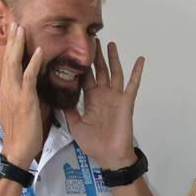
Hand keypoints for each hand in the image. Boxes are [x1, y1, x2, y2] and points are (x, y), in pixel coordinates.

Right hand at [0, 21, 43, 167]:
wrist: (16, 149)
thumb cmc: (15, 132)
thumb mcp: (3, 110)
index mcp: (4, 90)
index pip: (6, 63)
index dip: (9, 47)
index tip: (12, 32)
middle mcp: (7, 88)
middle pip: (8, 59)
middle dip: (11, 40)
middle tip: (15, 22)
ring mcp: (16, 93)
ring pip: (15, 64)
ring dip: (18, 45)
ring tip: (21, 29)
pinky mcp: (26, 99)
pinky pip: (29, 77)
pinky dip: (33, 63)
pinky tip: (38, 51)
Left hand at [64, 38, 142, 169]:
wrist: (110, 155)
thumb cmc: (94, 143)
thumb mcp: (75, 125)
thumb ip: (68, 110)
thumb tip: (56, 98)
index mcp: (91, 99)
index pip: (85, 77)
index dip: (80, 65)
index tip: (73, 50)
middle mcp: (103, 94)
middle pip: (99, 70)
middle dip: (95, 55)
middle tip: (91, 39)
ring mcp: (115, 97)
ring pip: (114, 72)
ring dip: (112, 58)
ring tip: (109, 43)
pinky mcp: (126, 101)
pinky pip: (133, 84)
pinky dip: (137, 72)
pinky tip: (140, 59)